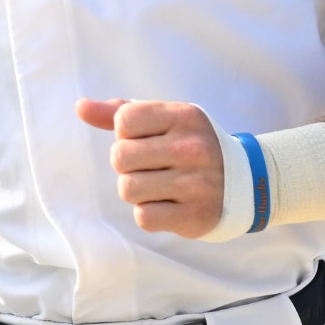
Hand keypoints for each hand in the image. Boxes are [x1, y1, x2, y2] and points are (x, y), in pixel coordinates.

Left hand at [76, 99, 224, 237]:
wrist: (244, 183)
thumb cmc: (190, 146)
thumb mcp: (165, 120)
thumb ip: (120, 112)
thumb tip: (80, 107)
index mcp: (184, 116)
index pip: (124, 121)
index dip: (126, 134)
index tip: (148, 140)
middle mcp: (192, 147)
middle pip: (120, 157)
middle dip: (128, 165)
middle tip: (151, 166)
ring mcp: (195, 183)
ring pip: (127, 189)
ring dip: (136, 191)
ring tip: (160, 186)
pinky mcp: (194, 215)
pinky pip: (143, 217)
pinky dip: (149, 213)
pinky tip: (168, 204)